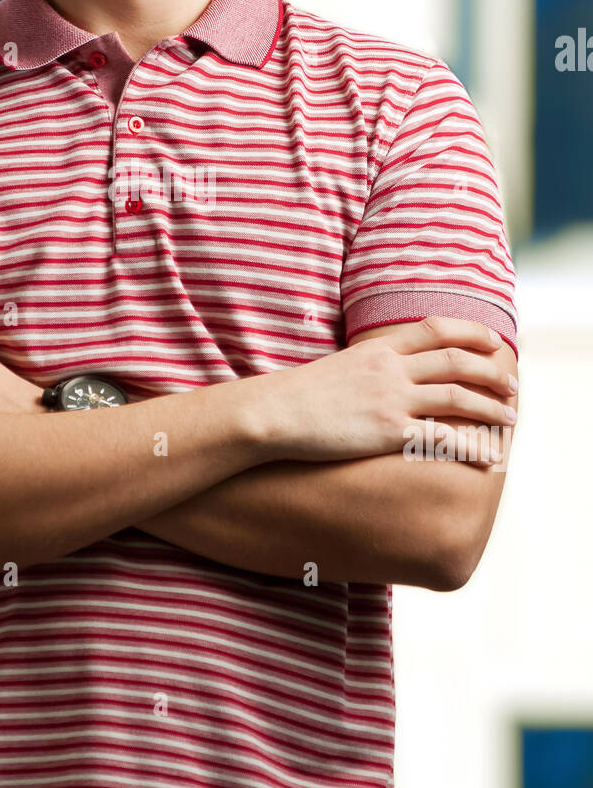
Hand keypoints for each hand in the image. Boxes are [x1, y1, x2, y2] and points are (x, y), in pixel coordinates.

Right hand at [254, 317, 517, 464]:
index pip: (435, 330)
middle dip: (491, 371)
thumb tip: (384, 372)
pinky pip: (443, 437)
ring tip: (511, 418)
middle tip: (513, 384)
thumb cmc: (299, 395)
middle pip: (456, 360)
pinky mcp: (388, 432)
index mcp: (378, 349)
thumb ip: (368, 365)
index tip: (493, 342)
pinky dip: (473, 446)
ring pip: (458, 396)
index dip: (470, 333)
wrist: (274, 412)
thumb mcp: (338, 366)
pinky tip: (489, 457)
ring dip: (491, 407)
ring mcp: (391, 399)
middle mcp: (390, 369)